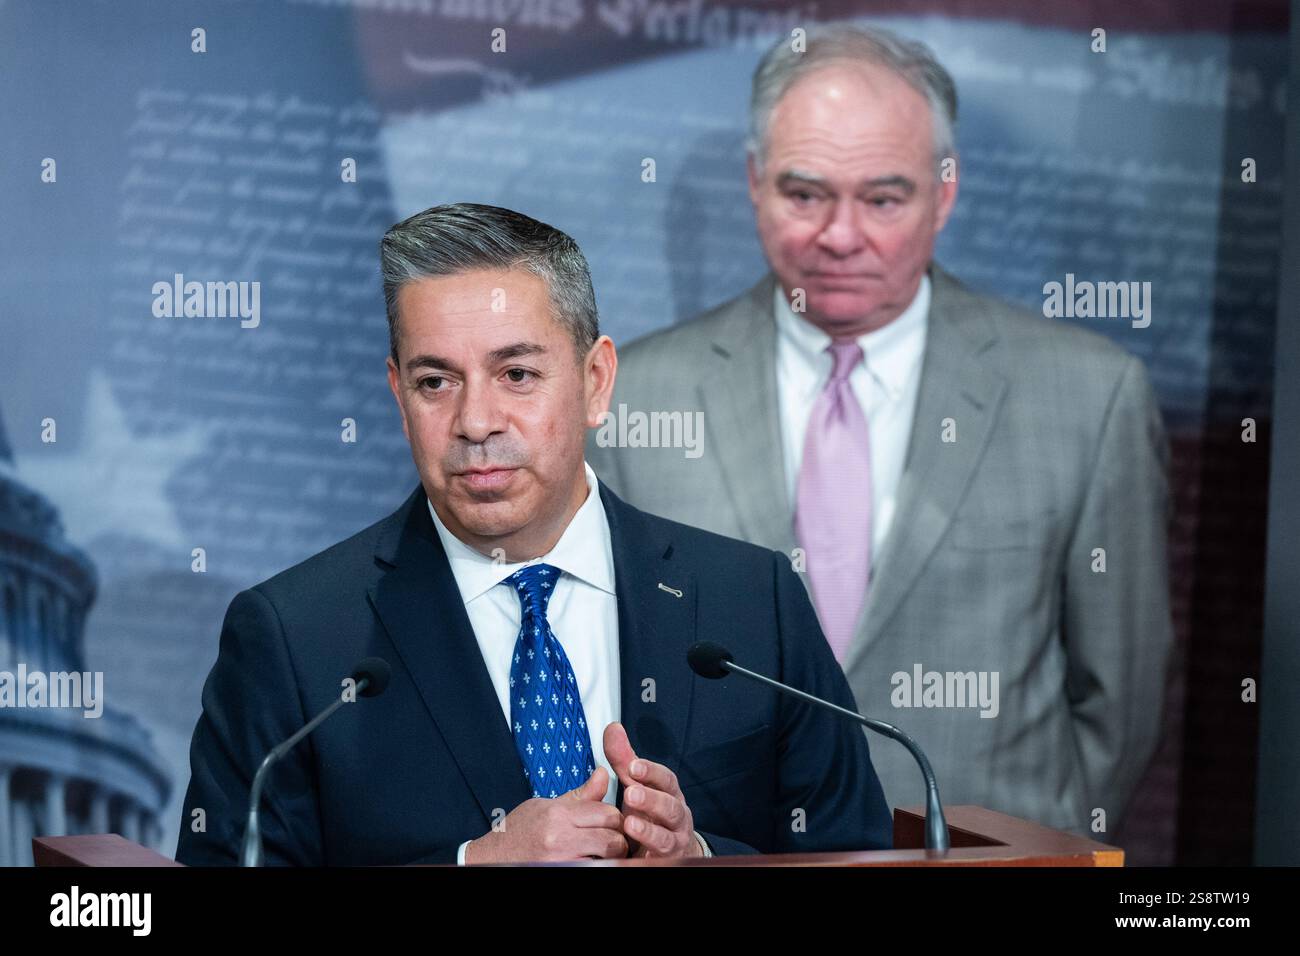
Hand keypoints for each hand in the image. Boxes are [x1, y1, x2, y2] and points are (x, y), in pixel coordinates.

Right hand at [464, 766, 626, 862]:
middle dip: (618, 840)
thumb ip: (580, 795)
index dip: (615, 818)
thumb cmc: (516, 833)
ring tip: (604, 854)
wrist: (491, 859)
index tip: (611, 822)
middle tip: (613, 841)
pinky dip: (597, 865)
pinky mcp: (562, 873)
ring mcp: (561, 861)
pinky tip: (591, 861)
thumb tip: (603, 773)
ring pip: (607, 859)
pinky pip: (592, 869)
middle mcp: (560, 838)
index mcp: (558, 815)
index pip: (607, 813)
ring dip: (611, 858)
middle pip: (613, 838)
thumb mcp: (546, 806)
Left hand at [603, 722, 701, 857]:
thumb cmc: (652, 811)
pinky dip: (648, 853)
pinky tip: (635, 851)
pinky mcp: (667, 859)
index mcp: (669, 793)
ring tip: (630, 823)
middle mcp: (676, 816)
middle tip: (630, 793)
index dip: (651, 772)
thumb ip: (624, 759)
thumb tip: (613, 729)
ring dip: (649, 830)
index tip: (633, 765)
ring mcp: (673, 840)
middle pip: (670, 807)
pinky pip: (660, 857)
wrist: (672, 847)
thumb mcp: (638, 783)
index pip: (666, 779)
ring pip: (667, 836)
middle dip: (651, 799)